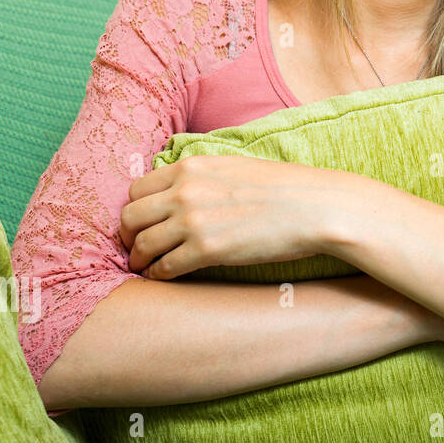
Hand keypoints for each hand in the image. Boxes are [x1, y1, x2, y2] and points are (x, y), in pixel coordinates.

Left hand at [119, 155, 334, 279]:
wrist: (315, 207)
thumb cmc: (284, 187)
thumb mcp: (235, 166)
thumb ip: (202, 175)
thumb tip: (185, 188)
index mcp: (191, 167)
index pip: (136, 189)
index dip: (135, 210)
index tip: (141, 223)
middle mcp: (185, 191)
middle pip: (129, 217)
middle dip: (128, 236)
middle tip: (136, 248)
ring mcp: (193, 221)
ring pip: (141, 245)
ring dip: (140, 260)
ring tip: (147, 267)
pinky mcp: (206, 251)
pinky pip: (164, 267)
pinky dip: (159, 275)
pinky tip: (167, 277)